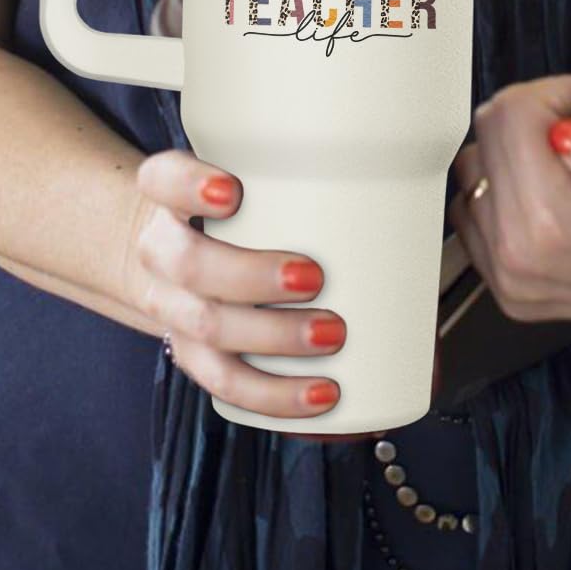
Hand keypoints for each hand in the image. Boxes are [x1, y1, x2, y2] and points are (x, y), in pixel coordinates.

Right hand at [124, 150, 370, 435]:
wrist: (175, 254)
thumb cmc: (235, 211)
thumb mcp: (247, 180)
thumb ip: (300, 174)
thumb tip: (409, 180)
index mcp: (169, 196)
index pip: (162, 180)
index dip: (188, 185)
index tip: (233, 190)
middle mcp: (162, 252)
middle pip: (189, 264)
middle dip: (252, 275)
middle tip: (314, 277)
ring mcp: (173, 309)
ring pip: (207, 328)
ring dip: (273, 337)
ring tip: (332, 335)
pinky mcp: (193, 355)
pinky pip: (225, 384)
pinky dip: (274, 394)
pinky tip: (320, 395)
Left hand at [447, 77, 570, 336]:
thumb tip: (569, 135)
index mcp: (559, 225)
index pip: (512, 112)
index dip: (559, 95)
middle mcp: (523, 258)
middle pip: (488, 135)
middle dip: (539, 120)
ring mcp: (510, 278)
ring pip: (477, 168)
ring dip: (521, 155)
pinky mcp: (507, 287)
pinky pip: (476, 208)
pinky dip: (510, 190)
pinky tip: (557, 197)